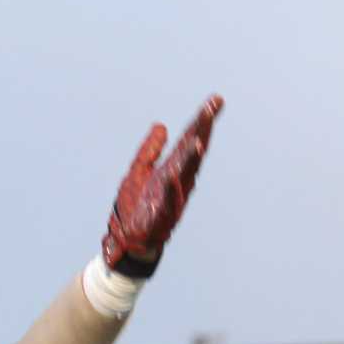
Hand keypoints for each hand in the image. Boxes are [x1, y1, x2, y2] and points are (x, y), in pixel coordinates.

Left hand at [102, 95, 223, 276]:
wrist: (127, 242)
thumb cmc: (135, 208)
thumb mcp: (138, 172)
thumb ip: (149, 150)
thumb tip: (161, 126)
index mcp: (172, 169)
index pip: (189, 140)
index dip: (201, 121)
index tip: (215, 100)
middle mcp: (177, 180)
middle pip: (192, 151)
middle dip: (203, 129)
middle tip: (214, 106)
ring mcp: (172, 198)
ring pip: (186, 174)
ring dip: (192, 156)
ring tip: (198, 138)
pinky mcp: (161, 216)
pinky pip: (167, 202)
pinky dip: (171, 189)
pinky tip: (173, 176)